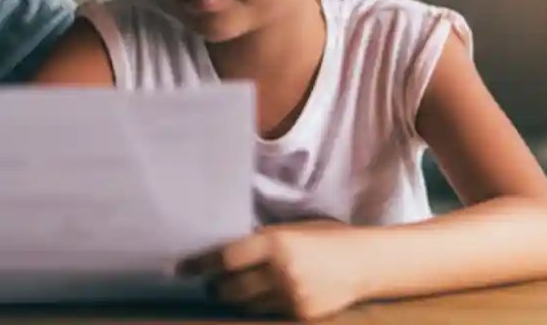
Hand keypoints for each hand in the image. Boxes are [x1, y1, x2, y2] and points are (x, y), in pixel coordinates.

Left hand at [179, 221, 366, 321]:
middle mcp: (280, 271)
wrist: (366, 263)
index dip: (200, 265)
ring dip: (236, 300)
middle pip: (230, 288)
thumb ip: (261, 242)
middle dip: (216, 288)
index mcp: (274, 243)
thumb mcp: (291, 230)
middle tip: (210, 284)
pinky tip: (260, 300)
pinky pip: (268, 314)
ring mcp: (290, 297)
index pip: (225, 258)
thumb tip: (224, 251)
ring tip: (231, 292)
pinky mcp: (300, 315)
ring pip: (246, 305)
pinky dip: (260, 308)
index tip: (181, 269)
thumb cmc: (325, 238)